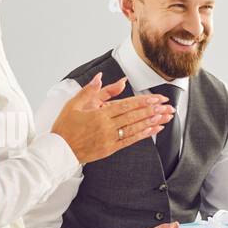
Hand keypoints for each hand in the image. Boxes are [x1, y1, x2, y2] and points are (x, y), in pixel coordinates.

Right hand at [50, 73, 175, 164]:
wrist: (59, 150)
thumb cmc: (65, 127)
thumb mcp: (74, 104)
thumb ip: (90, 90)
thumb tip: (100, 77)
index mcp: (98, 114)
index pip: (125, 105)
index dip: (142, 101)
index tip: (155, 98)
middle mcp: (107, 127)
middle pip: (134, 116)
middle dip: (152, 110)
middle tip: (167, 106)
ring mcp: (110, 139)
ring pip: (135, 128)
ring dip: (152, 122)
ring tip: (166, 116)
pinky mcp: (111, 148)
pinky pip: (130, 140)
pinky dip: (143, 135)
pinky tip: (154, 129)